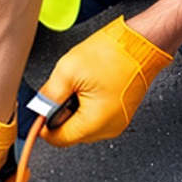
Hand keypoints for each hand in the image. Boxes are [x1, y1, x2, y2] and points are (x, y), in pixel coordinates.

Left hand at [40, 16, 172, 146]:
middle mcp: (108, 128)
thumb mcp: (67, 70)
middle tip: (68, 89)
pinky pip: (95, 116)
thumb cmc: (113, 53)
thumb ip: (48, 96)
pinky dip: (88, 104)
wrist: (143, 42)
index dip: (45, 125)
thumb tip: (39, 111)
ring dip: (74, 108)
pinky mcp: (121, 113)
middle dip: (62, 114)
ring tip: (83, 85)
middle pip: (70, 133)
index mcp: (94, 123)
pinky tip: (92, 86)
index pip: (58, 139)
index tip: (43, 109)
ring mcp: (117, 122)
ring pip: (82, 124)